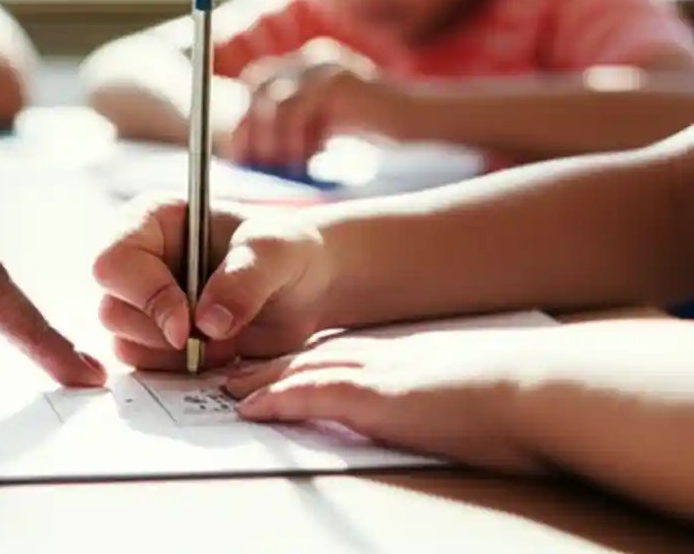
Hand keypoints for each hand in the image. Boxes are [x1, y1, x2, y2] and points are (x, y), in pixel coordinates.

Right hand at [92, 199, 332, 371]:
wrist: (306, 288)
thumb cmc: (287, 250)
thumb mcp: (275, 251)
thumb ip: (244, 278)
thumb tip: (208, 323)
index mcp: (152, 222)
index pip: (114, 262)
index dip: (144, 296)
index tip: (187, 324)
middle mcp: (139, 262)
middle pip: (112, 310)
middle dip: (160, 334)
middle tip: (210, 338)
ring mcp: (144, 304)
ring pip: (124, 342)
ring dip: (174, 356)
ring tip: (222, 341)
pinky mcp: (155, 339)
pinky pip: (147, 366)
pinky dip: (181, 370)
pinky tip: (217, 353)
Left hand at [225, 328, 540, 473]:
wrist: (539, 389)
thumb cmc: (521, 399)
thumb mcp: (470, 392)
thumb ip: (441, 397)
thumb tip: (435, 411)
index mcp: (408, 357)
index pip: (342, 355)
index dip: (304, 362)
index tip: (277, 367)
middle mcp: (385, 357)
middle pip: (312, 358)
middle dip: (271, 365)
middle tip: (234, 373)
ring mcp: (378, 373)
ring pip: (303, 371)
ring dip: (262, 379)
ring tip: (228, 389)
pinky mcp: (376, 395)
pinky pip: (313, 394)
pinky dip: (278, 399)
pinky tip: (252, 406)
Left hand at [228, 66, 407, 166]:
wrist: (426, 122)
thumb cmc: (376, 131)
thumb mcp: (324, 125)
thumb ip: (293, 128)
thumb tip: (252, 153)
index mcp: (305, 65)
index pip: (255, 84)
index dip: (244, 120)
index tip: (244, 158)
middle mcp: (310, 58)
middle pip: (256, 86)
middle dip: (251, 130)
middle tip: (257, 167)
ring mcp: (324, 65)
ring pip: (272, 101)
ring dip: (272, 141)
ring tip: (286, 169)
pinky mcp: (338, 80)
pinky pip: (295, 109)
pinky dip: (293, 140)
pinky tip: (309, 161)